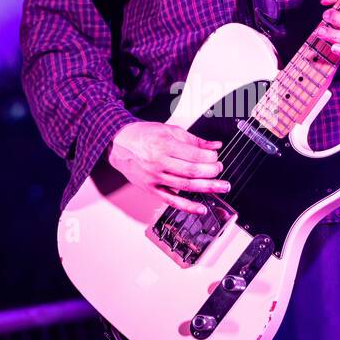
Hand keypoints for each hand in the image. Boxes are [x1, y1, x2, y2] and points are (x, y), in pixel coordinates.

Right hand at [107, 121, 228, 214]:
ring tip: (222, 187)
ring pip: (185, 186)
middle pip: (192, 171)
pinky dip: (187, 206)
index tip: (216, 157)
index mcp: (164, 145)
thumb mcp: (168, 130)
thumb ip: (193, 139)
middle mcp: (159, 162)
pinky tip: (201, 209)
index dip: (210, 158)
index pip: (195, 155)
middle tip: (220, 170)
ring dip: (207, 188)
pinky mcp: (151, 189)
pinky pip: (171, 201)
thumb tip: (214, 145)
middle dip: (211, 172)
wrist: (118, 144)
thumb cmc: (142, 136)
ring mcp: (154, 177)